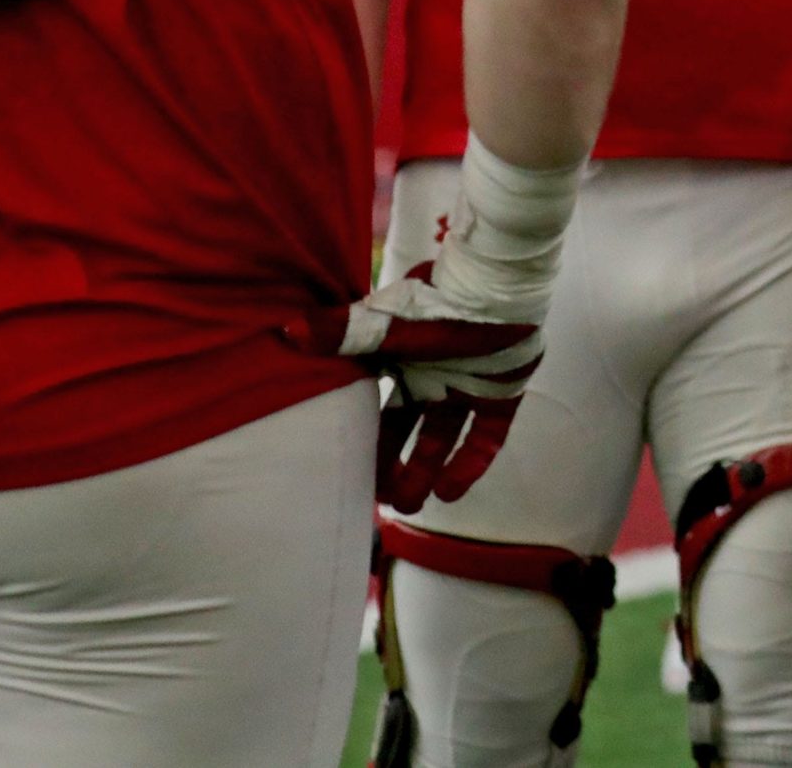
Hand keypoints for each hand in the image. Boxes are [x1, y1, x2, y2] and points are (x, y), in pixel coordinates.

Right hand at [285, 261, 543, 512]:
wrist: (498, 283)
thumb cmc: (441, 299)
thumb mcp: (388, 322)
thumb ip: (343, 332)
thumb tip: (289, 331)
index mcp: (402, 361)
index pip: (377, 408)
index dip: (363, 438)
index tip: (344, 469)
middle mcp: (433, 377)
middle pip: (407, 430)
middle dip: (392, 465)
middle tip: (377, 501)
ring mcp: (468, 385)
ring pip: (443, 438)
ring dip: (427, 472)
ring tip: (408, 507)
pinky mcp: (502, 393)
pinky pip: (486, 437)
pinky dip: (470, 465)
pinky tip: (450, 495)